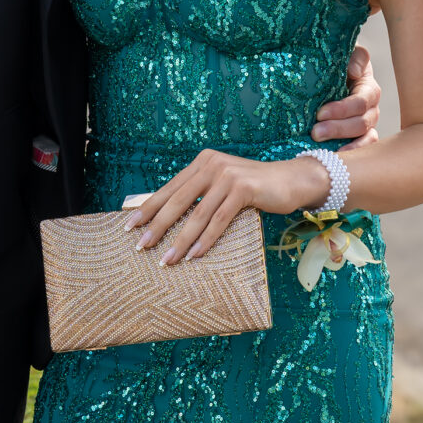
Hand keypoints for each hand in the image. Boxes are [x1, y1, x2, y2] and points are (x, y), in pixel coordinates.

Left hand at [126, 150, 332, 265]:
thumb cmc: (255, 188)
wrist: (292, 179)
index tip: (129, 227)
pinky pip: (219, 220)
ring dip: (181, 240)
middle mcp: (211, 164)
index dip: (148, 208)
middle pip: (178, 201)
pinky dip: (205, 240)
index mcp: (202, 162)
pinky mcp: (244, 189)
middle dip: (157, 226)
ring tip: (167, 259)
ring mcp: (227, 175)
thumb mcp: (222, 186)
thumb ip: (200, 194)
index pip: (169, 189)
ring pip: (197, 214)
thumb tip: (168, 219)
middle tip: (142, 246)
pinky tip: (195, 255)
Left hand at [311, 44, 380, 147]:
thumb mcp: (345, 53)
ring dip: (345, 146)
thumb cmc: (332, 63)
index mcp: (367, 88)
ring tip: (321, 148)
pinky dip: (350, 156)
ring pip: (364, 138)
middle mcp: (370, 108)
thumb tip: (354, 72)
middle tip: (315, 132)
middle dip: (339, 129)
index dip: (343, 109)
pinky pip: (361, 150)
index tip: (320, 113)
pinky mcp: (356, 139)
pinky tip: (332, 158)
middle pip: (362, 123)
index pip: (362, 101)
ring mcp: (365, 125)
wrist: (322, 77)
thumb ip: (355, 56)